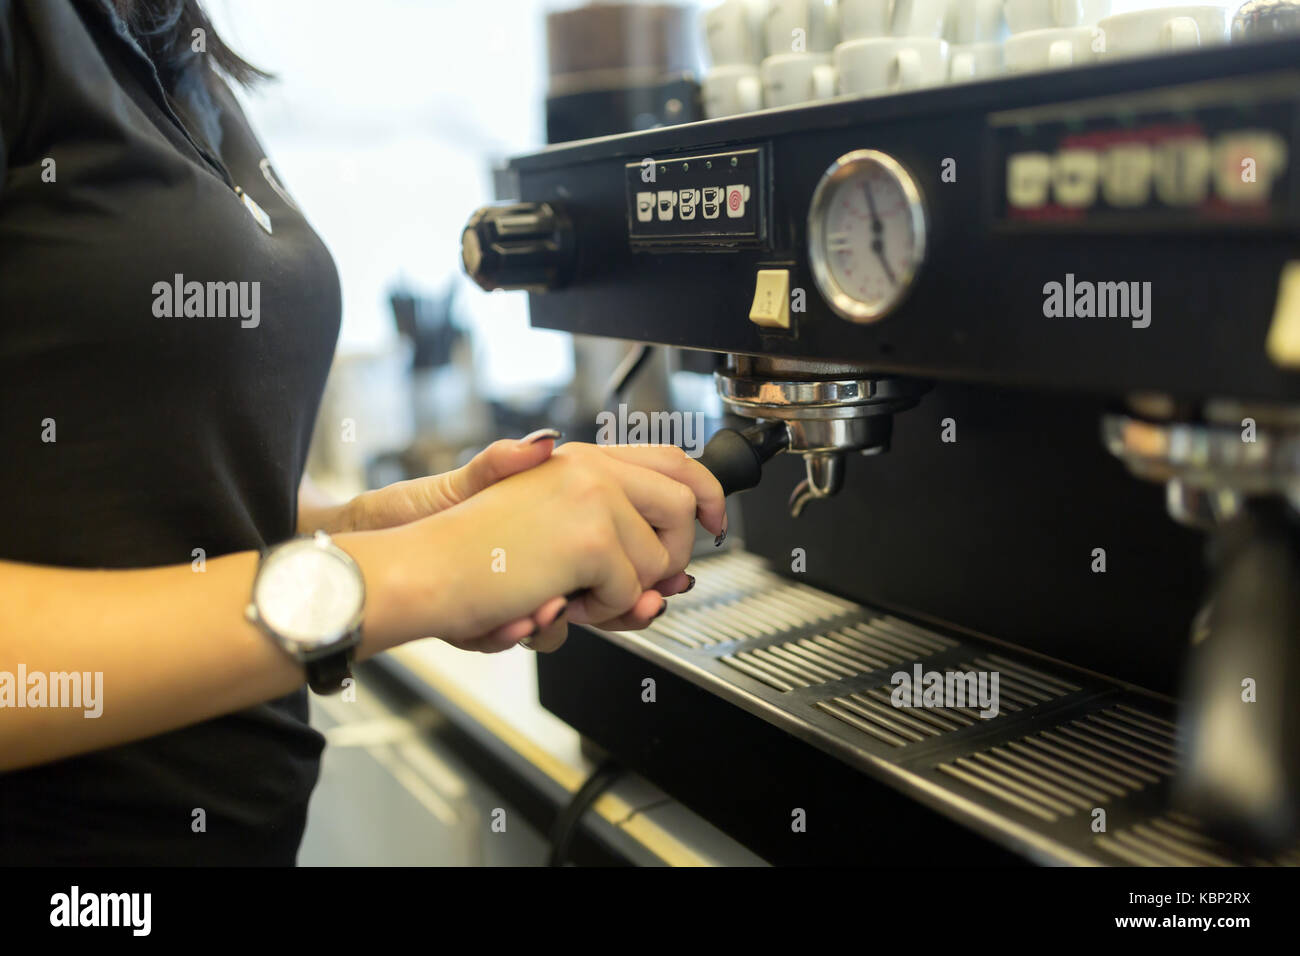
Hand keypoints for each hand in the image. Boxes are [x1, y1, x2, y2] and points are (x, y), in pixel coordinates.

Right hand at [347, 442, 725, 655]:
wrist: (425, 571)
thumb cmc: (475, 559)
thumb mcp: (548, 534)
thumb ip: (611, 544)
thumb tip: (678, 580)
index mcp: (581, 460)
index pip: (672, 460)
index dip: (706, 492)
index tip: (715, 523)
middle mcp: (592, 469)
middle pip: (685, 506)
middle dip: (670, 557)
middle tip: (630, 586)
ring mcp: (595, 499)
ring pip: (661, 561)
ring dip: (626, 595)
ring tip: (575, 595)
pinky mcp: (591, 538)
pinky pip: (631, 593)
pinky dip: (603, 613)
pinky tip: (559, 601)